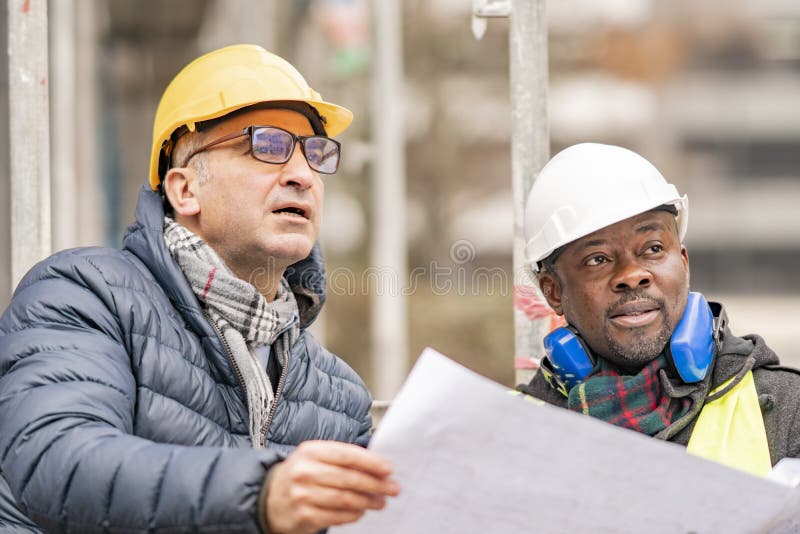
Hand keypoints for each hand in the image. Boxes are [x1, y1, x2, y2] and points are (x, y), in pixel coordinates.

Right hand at [265, 440, 399, 533]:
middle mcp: (305, 471)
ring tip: (381, 502)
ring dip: (368, 501)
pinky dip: (353, 514)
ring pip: (345, 499)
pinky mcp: (303, 516)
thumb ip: (343, 459)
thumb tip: (378, 467)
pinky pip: (336, 516)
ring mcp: (302, 495)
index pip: (347, 455)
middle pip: (349, 478)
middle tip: (392, 488)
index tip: (389, 469)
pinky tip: (361, 511)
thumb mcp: (316, 458)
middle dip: (375, 484)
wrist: (268, 498)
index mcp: (310, 451)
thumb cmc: (301, 475)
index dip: (371, 462)